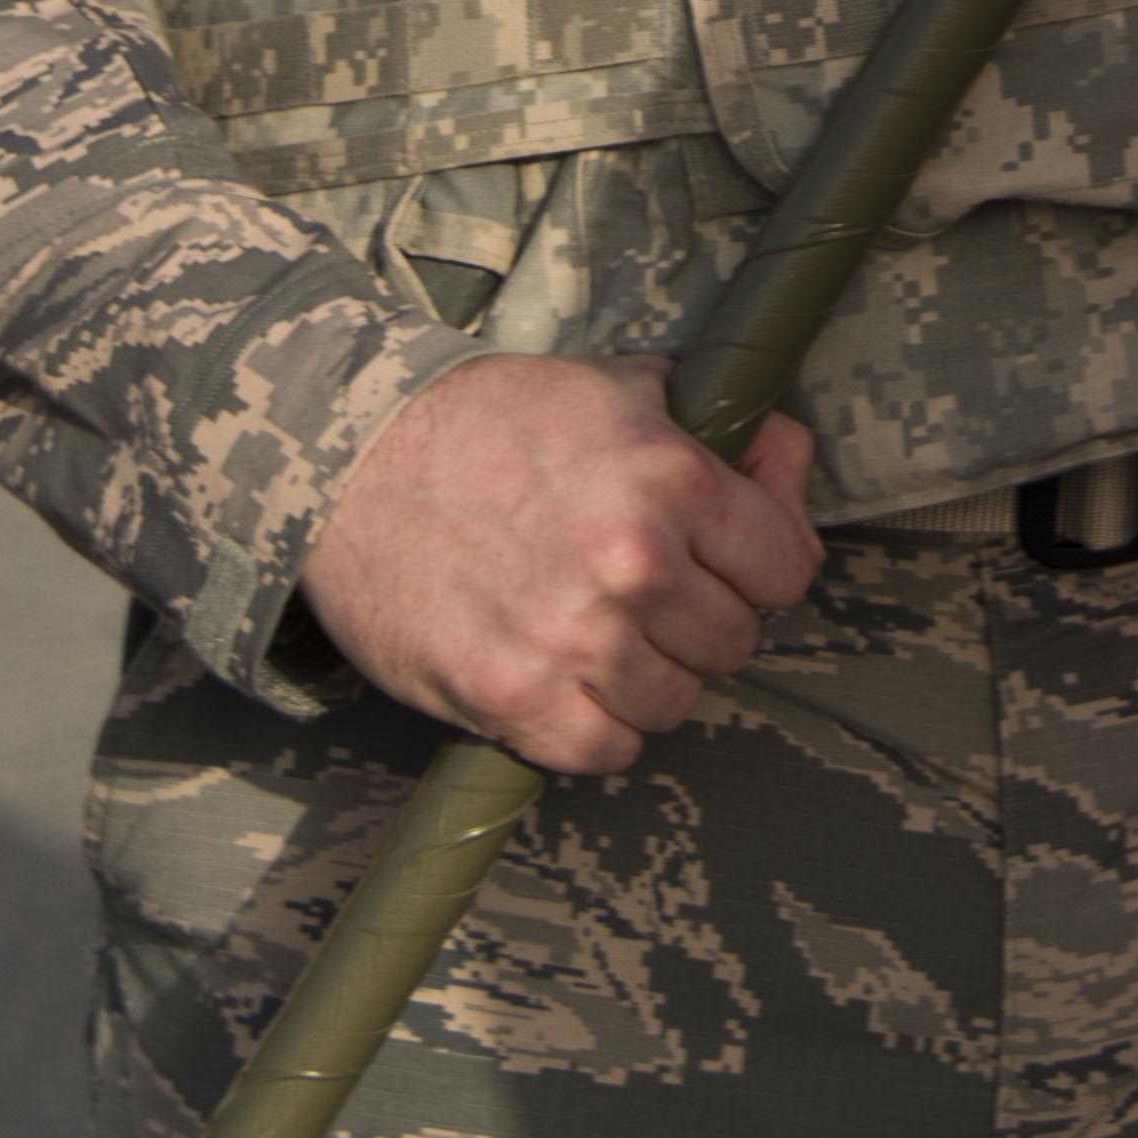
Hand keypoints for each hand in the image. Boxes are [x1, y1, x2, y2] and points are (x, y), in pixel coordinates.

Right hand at [296, 352, 818, 776]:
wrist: (350, 464)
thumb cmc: (487, 419)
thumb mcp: (614, 388)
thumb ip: (715, 424)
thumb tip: (787, 454)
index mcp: (669, 481)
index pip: (787, 568)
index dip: (762, 564)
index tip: (729, 562)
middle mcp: (632, 566)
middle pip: (734, 641)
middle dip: (699, 619)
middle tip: (646, 593)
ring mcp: (574, 641)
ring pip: (677, 701)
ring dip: (648, 675)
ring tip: (600, 632)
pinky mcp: (514, 700)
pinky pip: (609, 750)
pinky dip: (599, 726)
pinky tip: (569, 680)